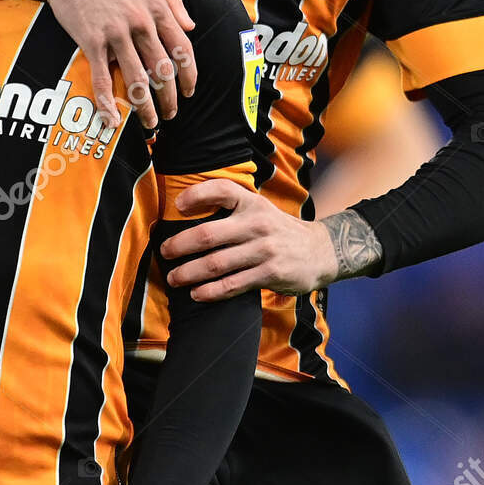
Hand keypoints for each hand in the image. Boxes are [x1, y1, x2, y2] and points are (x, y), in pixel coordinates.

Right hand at [0, 0, 194, 129]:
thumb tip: (190, 25)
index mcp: (156, 8)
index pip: (182, 48)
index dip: (189, 74)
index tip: (189, 91)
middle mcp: (140, 23)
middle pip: (163, 70)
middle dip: (170, 98)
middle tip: (170, 114)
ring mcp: (116, 34)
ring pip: (137, 79)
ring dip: (146, 107)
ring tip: (150, 123)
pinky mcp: (92, 42)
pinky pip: (102, 78)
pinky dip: (107, 102)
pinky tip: (111, 120)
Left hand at [160, 179, 338, 299]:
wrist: (320, 251)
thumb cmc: (278, 230)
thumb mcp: (259, 210)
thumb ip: (231, 208)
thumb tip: (186, 213)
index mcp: (252, 203)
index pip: (221, 190)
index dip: (196, 195)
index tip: (178, 207)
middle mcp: (257, 224)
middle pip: (208, 234)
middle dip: (179, 245)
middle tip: (164, 253)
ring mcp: (264, 250)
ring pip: (216, 264)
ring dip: (189, 273)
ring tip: (173, 278)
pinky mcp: (270, 274)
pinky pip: (232, 285)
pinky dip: (211, 292)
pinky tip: (196, 294)